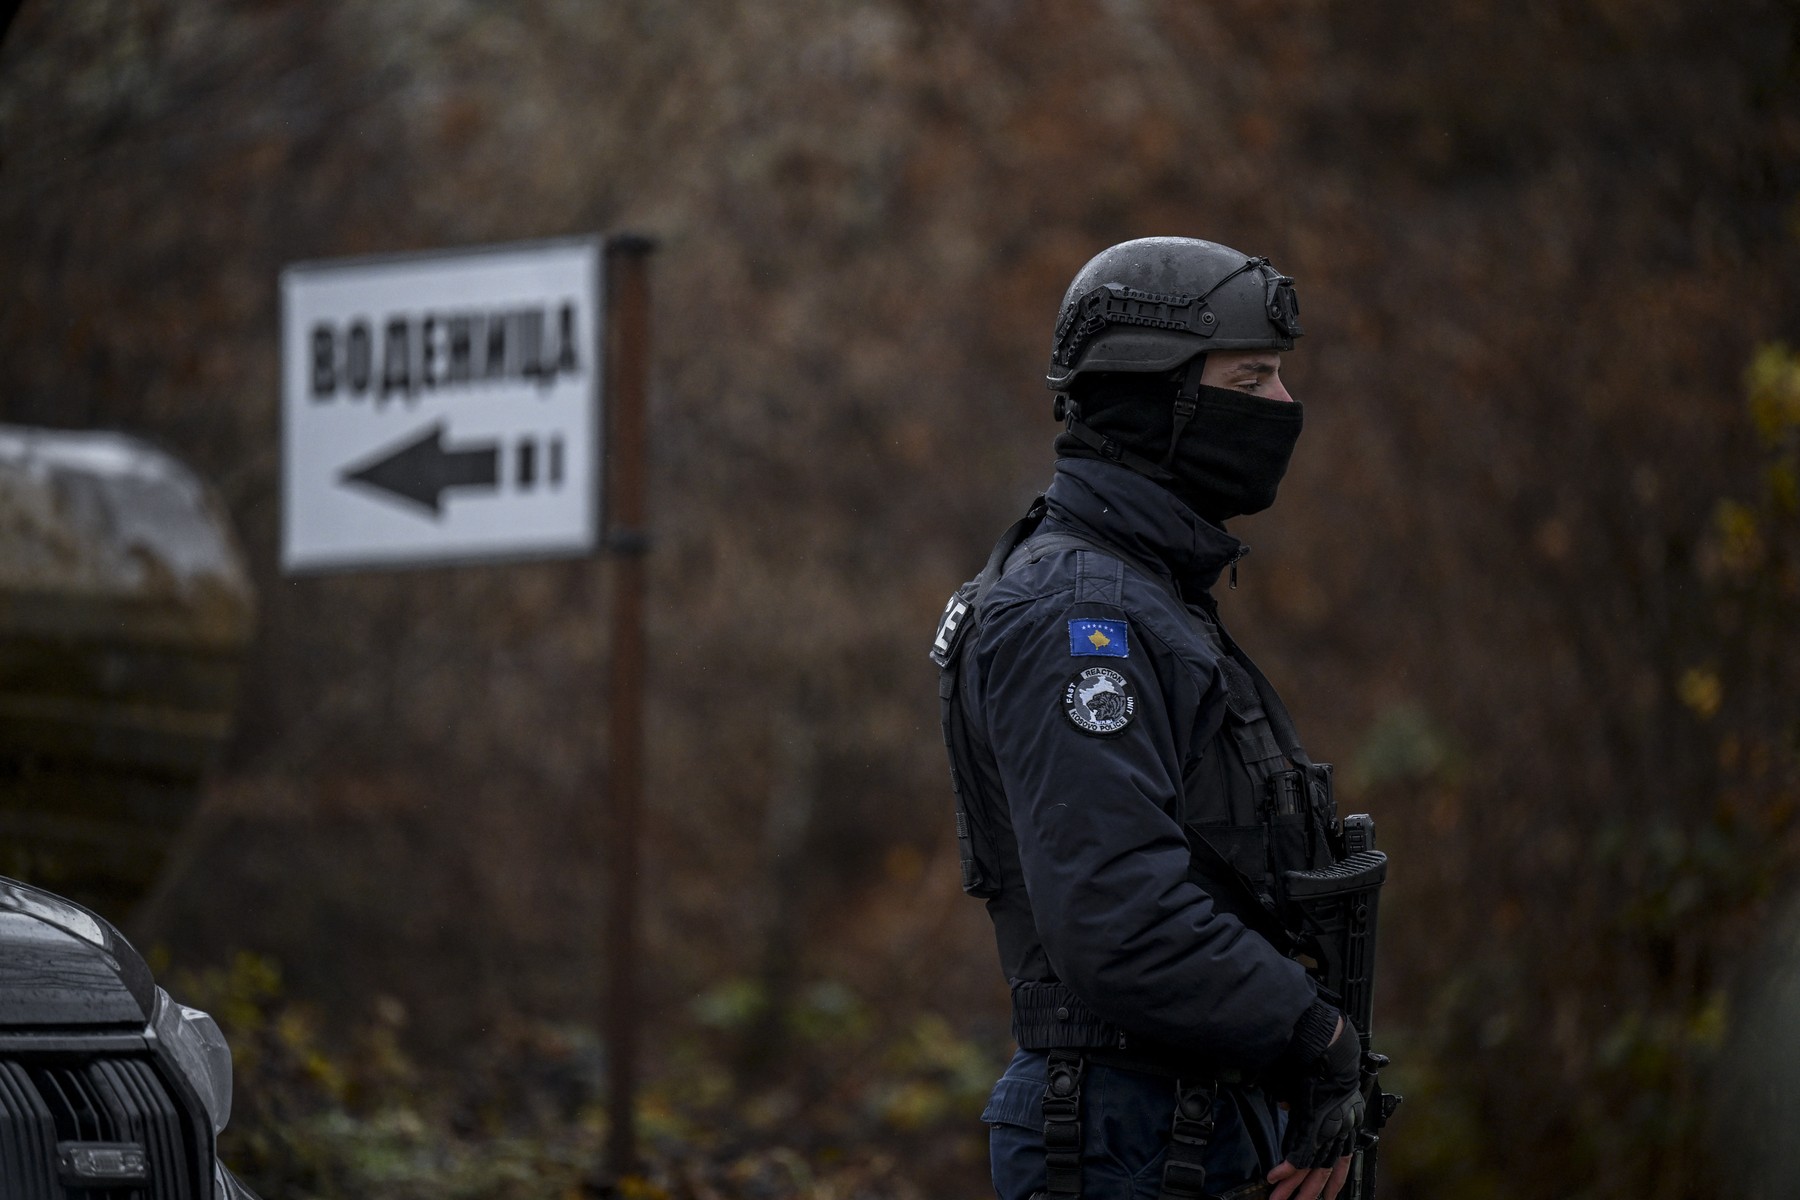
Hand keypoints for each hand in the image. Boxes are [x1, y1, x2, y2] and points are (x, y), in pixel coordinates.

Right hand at [1267, 1017, 1361, 1199]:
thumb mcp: (1312, 1087)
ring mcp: (1327, 1131)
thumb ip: (1300, 1099)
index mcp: (1340, 1124)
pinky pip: (1299, 1155)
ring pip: (1310, 1169)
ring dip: (1292, 1186)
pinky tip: (1275, 1178)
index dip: (1331, 1180)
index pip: (1336, 1161)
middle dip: (1308, 1191)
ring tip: (1279, 1199)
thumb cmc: (1321, 1062)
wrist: (1330, 1053)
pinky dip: (1286, 1168)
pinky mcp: (1315, 1126)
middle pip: (1322, 1170)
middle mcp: (1337, 1132)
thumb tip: (1285, 1100)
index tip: (1326, 1195)